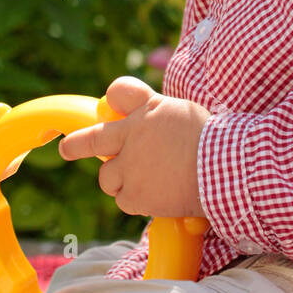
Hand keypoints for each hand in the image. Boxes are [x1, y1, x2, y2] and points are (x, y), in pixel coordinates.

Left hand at [58, 76, 210, 218]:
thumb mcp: (185, 114)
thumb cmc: (213, 140)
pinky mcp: (134, 194)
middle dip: (76, 145)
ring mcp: (129, 167)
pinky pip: (125, 200)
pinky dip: (138, 200)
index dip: (114, 98)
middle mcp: (130, 136)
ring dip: (121, 179)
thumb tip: (154, 126)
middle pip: (91, 139)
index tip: (111, 106)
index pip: (119, 92)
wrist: (224, 169)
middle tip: (68, 148)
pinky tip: (158, 196)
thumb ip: (161, 117)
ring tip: (147, 181)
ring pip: (108, 177)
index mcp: (146, 109)